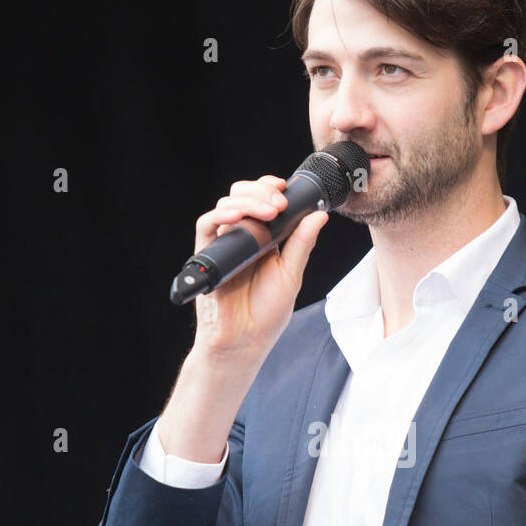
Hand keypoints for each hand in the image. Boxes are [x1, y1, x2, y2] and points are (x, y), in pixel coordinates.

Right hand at [191, 175, 328, 359]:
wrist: (246, 340)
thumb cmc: (266, 313)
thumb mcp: (291, 273)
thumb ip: (302, 243)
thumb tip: (319, 215)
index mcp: (264, 238)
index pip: (262, 200)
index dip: (270, 187)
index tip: (285, 186)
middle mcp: (242, 236)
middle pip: (242, 195)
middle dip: (261, 191)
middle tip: (279, 202)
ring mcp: (224, 243)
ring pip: (226, 205)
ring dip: (247, 200)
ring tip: (268, 211)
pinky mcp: (207, 254)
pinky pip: (207, 225)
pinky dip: (221, 215)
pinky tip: (238, 216)